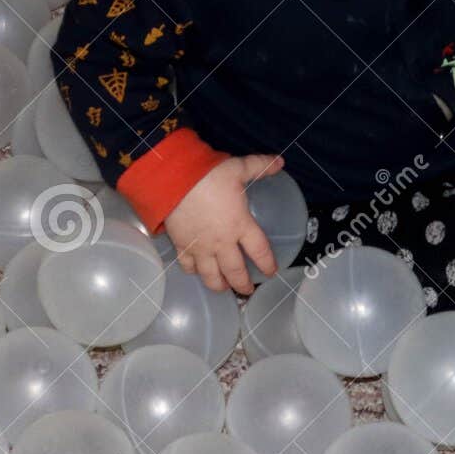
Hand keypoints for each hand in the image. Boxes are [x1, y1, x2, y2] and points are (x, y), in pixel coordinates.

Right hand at [164, 154, 284, 294]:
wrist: (174, 180)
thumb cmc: (209, 175)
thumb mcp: (238, 168)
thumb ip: (260, 166)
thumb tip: (280, 162)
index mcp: (240, 225)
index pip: (260, 252)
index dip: (268, 264)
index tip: (271, 272)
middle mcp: (222, 242)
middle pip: (235, 272)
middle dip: (243, 285)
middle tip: (247, 291)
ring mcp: (201, 247)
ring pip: (211, 276)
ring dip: (219, 285)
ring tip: (223, 289)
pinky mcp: (182, 246)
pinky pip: (188, 266)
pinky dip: (193, 271)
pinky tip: (196, 272)